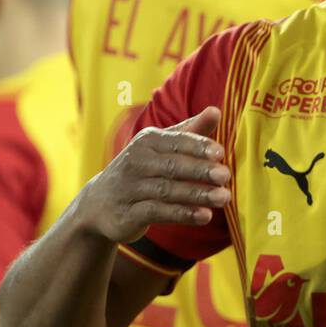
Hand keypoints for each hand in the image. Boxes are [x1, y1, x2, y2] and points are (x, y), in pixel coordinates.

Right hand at [78, 105, 229, 243]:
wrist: (100, 203)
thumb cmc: (142, 169)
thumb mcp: (162, 147)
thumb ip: (190, 131)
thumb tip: (217, 111)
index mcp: (147, 141)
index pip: (175, 141)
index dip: (197, 146)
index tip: (220, 153)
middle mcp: (136, 162)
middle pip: (172, 166)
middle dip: (200, 170)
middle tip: (225, 175)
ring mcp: (130, 188)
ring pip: (167, 190)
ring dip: (197, 194)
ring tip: (224, 198)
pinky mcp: (128, 213)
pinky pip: (158, 212)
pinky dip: (182, 214)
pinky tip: (205, 216)